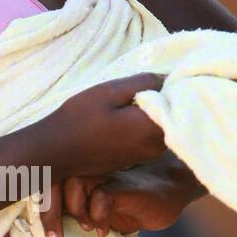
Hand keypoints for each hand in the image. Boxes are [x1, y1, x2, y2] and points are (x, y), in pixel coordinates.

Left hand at [39, 160, 203, 236]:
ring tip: (88, 227)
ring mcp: (108, 174)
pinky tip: (105, 229)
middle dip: (49, 212)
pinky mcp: (124, 185)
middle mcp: (91, 167)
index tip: (45, 233)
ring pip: (73, 184)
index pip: (49, 178)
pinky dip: (98, 216)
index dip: (42, 203)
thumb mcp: (104, 208)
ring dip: (75, 211)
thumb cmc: (135, 199)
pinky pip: (100, 197)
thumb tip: (57, 232)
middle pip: (54, 178)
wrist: (173, 189)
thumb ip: (82, 210)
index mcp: (82, 170)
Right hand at [47, 74, 166, 181]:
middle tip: (148, 85)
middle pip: (175, 118)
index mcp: (152, 128)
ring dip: (156, 114)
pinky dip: (146, 127)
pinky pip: (150, 139)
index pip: (180, 104)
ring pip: (163, 129)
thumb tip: (167, 78)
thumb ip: (143, 82)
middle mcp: (155, 146)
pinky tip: (127, 117)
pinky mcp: (135, 160)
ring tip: (136, 100)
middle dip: (168, 101)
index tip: (165, 76)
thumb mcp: (110, 91)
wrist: (56, 152)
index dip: (174, 88)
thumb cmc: (80, 118)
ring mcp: (146, 156)